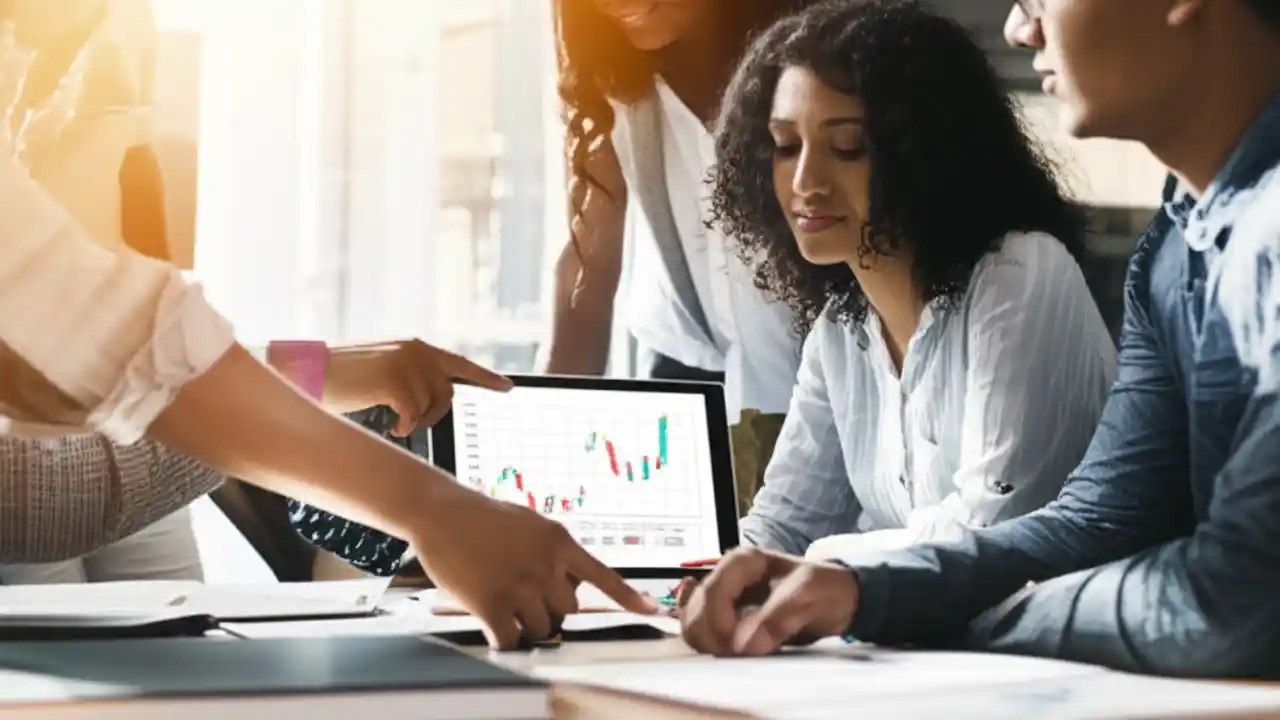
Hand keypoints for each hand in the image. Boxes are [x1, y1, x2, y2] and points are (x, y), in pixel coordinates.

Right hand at [322, 340, 512, 434]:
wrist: (309, 372)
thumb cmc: (343, 377)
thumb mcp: (384, 371)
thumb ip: (413, 378)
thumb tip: (438, 399)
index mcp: (416, 347)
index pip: (459, 363)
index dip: (485, 377)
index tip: (507, 387)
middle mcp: (416, 350)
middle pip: (447, 394)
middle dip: (433, 415)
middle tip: (409, 423)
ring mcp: (407, 363)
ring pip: (431, 407)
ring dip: (416, 421)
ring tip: (394, 421)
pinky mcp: (394, 379)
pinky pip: (414, 414)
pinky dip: (404, 425)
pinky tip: (390, 426)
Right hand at [412, 486, 660, 649]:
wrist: (441, 512)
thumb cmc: (483, 519)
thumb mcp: (531, 525)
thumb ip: (554, 553)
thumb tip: (570, 586)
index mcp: (558, 541)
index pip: (602, 575)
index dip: (628, 597)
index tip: (652, 612)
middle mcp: (544, 564)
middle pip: (567, 610)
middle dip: (549, 609)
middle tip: (523, 595)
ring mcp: (519, 584)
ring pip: (542, 628)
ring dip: (526, 624)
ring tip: (503, 601)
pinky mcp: (490, 603)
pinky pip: (511, 639)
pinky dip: (504, 638)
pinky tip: (491, 623)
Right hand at [680, 547, 858, 656]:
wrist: (838, 599)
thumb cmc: (825, 588)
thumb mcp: (809, 596)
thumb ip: (778, 618)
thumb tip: (744, 644)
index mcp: (742, 562)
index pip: (711, 594)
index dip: (721, 622)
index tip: (741, 645)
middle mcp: (726, 577)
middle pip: (696, 612)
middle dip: (715, 637)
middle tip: (746, 651)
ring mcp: (723, 598)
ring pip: (693, 625)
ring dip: (711, 644)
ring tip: (743, 651)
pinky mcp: (725, 618)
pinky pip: (700, 631)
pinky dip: (706, 642)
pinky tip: (721, 644)